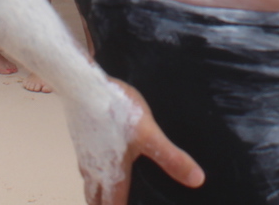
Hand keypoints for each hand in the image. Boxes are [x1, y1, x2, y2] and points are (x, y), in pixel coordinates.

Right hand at [82, 80, 202, 203]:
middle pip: (97, 200)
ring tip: (110, 194)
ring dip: (99, 194)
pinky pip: (87, 166)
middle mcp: (95, 171)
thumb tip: (196, 180)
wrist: (86, 86)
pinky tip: (106, 162)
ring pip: (90, 185)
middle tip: (119, 203)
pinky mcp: (83, 140)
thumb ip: (171, 158)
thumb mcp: (149, 135)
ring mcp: (86, 156)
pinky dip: (95, 174)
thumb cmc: (116, 110)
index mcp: (112, 175)